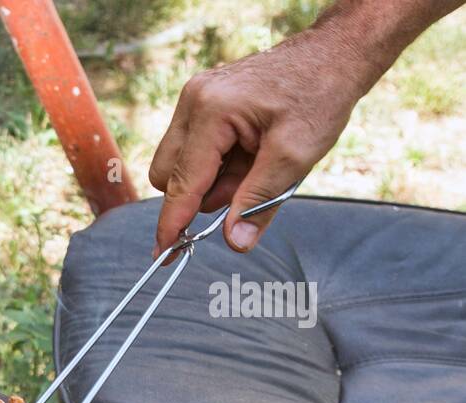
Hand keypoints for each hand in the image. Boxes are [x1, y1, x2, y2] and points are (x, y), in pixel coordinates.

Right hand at [148, 28, 370, 255]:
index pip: (182, 182)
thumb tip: (236, 244)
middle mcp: (193, 102)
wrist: (333, 54)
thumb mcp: (295, 156)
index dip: (173, 222)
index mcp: (211, 112)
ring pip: (178, 163)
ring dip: (212, 179)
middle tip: (245, 191)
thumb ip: (259, 202)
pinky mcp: (201, 101)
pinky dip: (217, 163)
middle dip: (200, 195)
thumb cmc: (319, 96)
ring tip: (257, 163)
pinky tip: (250, 152)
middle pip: (168, 174)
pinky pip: (193, 147)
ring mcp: (194, 98)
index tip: (163, 254)